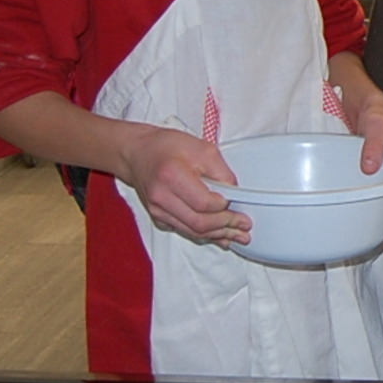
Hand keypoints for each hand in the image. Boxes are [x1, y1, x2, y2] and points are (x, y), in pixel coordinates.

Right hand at [115, 128, 250, 246]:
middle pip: (199, 222)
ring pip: (192, 231)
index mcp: (172, 176)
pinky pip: (185, 231)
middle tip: (244, 225)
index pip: (204, 203)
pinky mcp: (158, 217)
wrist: (137, 152)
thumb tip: (234, 192)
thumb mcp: (201, 148)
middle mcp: (162, 197)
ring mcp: (158, 210)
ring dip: (218, 235)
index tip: (237, 203)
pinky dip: (204, 235)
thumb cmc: (166, 146)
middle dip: (226, 226)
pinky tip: (219, 236)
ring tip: (238, 236)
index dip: (224, 207)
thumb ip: (220, 171)